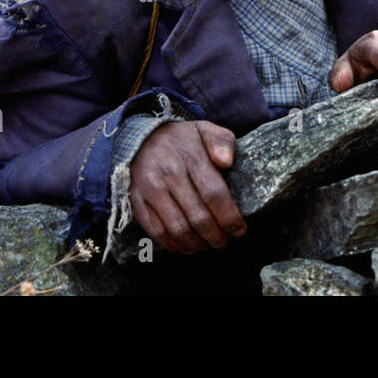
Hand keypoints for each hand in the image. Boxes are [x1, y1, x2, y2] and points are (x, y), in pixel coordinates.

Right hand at [128, 121, 245, 254]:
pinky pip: (156, 231)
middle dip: (216, 236)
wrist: (139, 138)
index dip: (229, 217)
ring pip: (178, 228)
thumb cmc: (180, 139)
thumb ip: (222, 142)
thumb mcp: (204, 130)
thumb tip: (227, 162)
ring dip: (197, 243)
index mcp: (190, 157)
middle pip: (198, 216)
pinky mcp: (137, 201)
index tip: (239, 230)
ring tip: (208, 245)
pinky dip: (174, 245)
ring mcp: (150, 189)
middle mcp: (168, 173)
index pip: (214, 193)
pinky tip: (187, 247)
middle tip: (225, 241)